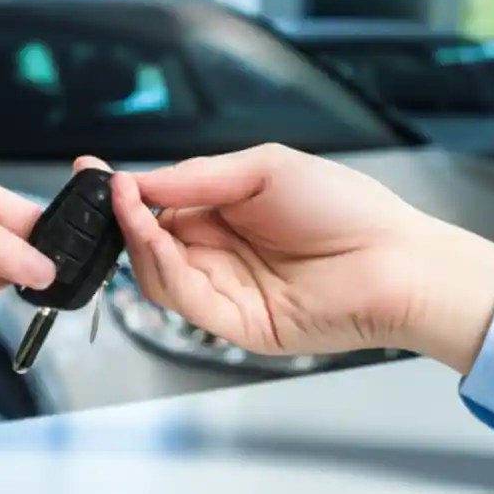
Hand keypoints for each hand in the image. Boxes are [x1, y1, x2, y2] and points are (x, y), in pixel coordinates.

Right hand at [80, 144, 493, 372]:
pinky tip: (156, 235)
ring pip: (158, 276)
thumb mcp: (264, 169)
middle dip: (122, 218)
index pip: (159, 210)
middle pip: (149, 246)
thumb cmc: (349, 209)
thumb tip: (140, 182)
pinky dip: (163, 268)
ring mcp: (226, 292)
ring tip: (131, 207)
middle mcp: (219, 256)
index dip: (126, 195)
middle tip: (105, 190)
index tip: (94, 172)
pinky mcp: (237, 324)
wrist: (398, 259)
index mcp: (224, 216)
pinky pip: (185, 300)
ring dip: (139, 241)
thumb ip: (198, 176)